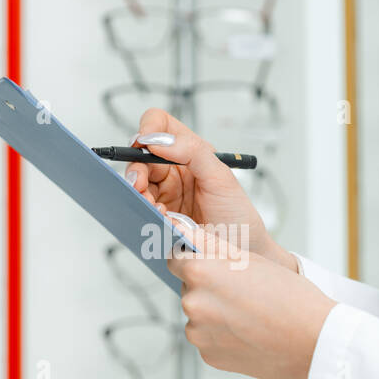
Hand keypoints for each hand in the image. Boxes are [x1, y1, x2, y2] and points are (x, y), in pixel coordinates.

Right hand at [122, 108, 298, 271]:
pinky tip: (160, 218)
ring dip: (139, 193)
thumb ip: (193, 152)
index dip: (148, 128)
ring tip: (155, 207)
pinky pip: (139, 207)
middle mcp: (175, 169)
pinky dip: (143, 210)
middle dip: (136, 168)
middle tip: (138, 184)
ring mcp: (165, 192)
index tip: (144, 143)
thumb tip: (160, 141)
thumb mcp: (221, 177)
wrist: (242, 253)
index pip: (160, 125)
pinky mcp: (158, 215)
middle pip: (140, 156)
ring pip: (136, 182)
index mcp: (190, 152)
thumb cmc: (238, 216)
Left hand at [167, 219, 336, 378]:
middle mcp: (192, 303)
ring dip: (215, 314)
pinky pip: (208, 339)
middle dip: (208, 288)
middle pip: (190, 289)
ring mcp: (198, 333)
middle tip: (242, 292)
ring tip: (249, 315)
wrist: (312, 339)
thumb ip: (212, 247)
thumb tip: (188, 239)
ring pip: (199, 316)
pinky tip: (248, 333)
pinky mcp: (208, 356)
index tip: (205, 263)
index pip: (175, 259)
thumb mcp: (250, 259)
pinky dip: (222, 336)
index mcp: (200, 272)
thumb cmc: (289, 296)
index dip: (190, 259)